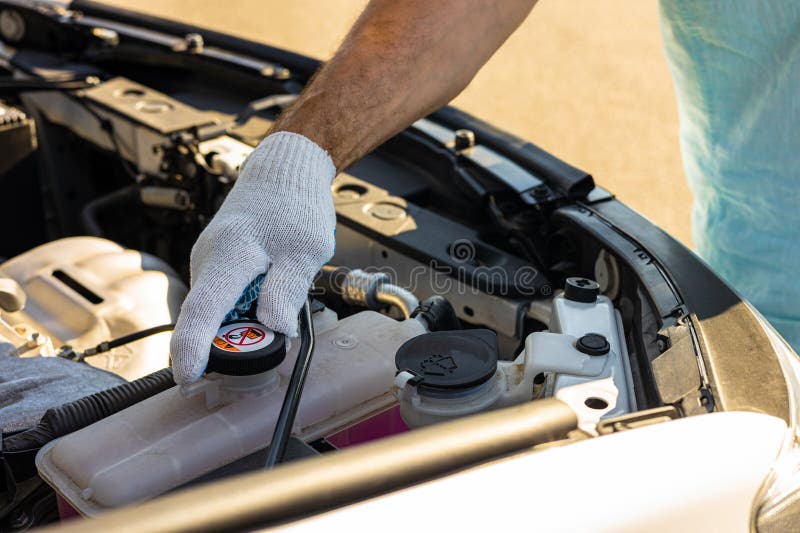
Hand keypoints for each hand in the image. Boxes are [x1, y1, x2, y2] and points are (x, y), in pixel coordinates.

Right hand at [169, 132, 335, 384]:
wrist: (283, 170)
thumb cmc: (295, 205)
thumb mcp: (306, 250)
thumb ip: (288, 290)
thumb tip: (275, 329)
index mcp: (229, 256)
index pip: (202, 311)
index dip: (192, 348)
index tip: (187, 379)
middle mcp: (208, 259)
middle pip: (207, 317)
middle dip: (228, 343)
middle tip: (266, 347)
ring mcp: (208, 260)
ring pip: (215, 308)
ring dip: (238, 323)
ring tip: (275, 304)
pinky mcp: (215, 261)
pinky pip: (221, 296)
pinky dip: (239, 308)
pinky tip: (266, 295)